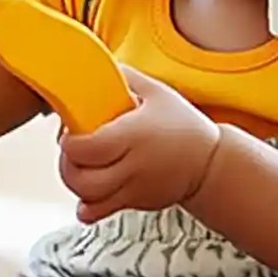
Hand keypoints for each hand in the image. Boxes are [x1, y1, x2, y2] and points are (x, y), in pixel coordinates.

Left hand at [58, 65, 220, 222]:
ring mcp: (135, 188)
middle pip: (82, 177)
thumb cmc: (181, 124)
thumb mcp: (157, 92)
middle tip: (72, 150)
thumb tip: (94, 64)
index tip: (71, 132)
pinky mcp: (136, 203)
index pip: (87, 148)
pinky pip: (101, 212)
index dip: (69, 142)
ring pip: (88, 198)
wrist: (210, 162)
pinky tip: (88, 195)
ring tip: (80, 167)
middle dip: (67, 164)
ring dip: (75, 183)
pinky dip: (88, 207)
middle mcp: (134, 166)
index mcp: (135, 135)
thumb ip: (124, 78)